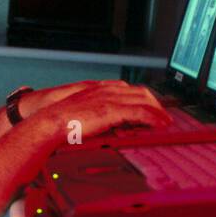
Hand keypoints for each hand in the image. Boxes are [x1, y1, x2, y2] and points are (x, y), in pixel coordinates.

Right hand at [33, 80, 172, 145]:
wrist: (50, 122)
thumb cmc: (62, 122)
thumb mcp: (84, 114)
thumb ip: (99, 116)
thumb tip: (111, 127)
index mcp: (100, 89)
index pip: (130, 89)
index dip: (144, 98)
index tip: (152, 108)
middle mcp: (108, 90)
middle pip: (141, 92)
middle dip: (155, 104)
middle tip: (163, 117)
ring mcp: (110, 99)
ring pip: (144, 100)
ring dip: (157, 112)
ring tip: (165, 123)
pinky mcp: (112, 110)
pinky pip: (139, 112)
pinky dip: (153, 118)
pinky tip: (160, 125)